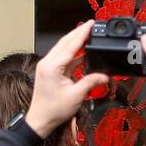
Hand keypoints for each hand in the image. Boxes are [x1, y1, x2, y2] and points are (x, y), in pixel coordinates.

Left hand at [25, 21, 109, 136]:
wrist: (40, 120)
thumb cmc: (54, 110)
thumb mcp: (76, 95)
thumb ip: (91, 82)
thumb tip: (105, 75)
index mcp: (52, 66)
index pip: (70, 45)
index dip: (82, 34)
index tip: (91, 25)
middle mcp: (48, 63)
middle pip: (65, 42)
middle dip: (78, 33)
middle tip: (91, 25)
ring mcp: (48, 66)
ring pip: (64, 48)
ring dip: (76, 41)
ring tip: (88, 34)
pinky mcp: (50, 70)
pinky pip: (64, 57)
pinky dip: (74, 52)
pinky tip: (83, 49)